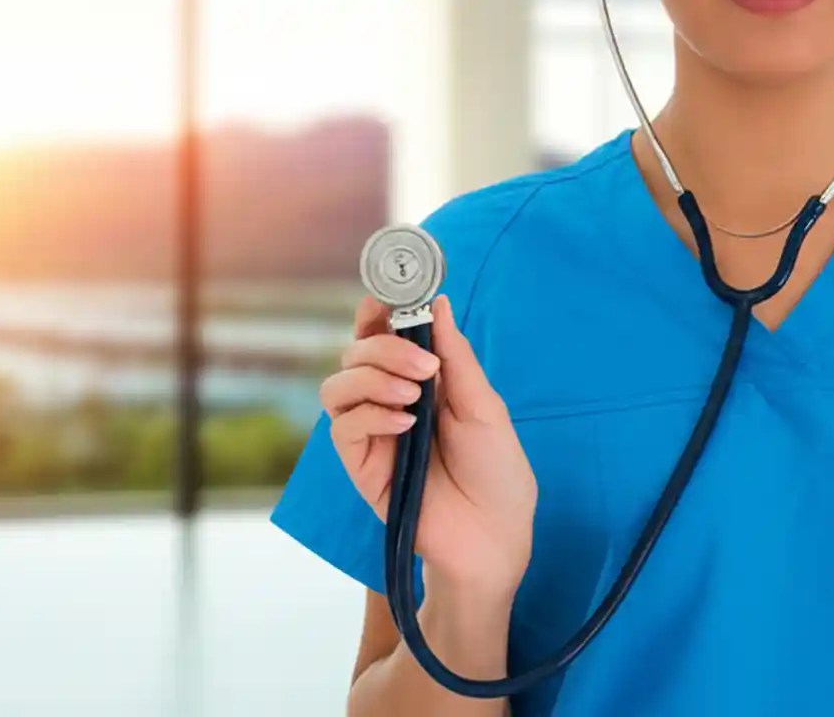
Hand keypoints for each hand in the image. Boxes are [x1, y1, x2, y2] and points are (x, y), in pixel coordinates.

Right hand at [321, 295, 536, 597]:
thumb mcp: (484, 404)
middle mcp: (387, 401)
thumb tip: (439, 302)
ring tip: (413, 398)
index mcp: (418, 381)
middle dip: (382, 347)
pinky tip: (404, 426)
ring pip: (336, 386)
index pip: (381, 336)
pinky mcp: (360, 465)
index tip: (384, 299)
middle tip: (424, 367)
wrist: (494, 534)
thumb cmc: (496, 472)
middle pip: (353, 353)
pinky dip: (370, 415)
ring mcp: (372, 433)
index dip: (375, 313)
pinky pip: (343, 426)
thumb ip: (456, 355)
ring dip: (371, 379)